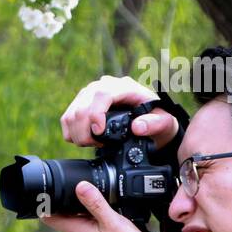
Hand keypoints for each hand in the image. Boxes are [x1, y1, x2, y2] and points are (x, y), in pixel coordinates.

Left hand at [40, 181, 159, 231]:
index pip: (48, 216)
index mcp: (76, 229)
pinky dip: (94, 212)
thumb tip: (81, 186)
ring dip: (82, 204)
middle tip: (78, 186)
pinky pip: (90, 220)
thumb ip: (96, 204)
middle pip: (62, 213)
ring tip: (94, 195)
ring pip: (77, 215)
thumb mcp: (111, 222)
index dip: (47, 201)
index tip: (53, 188)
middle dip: (66, 198)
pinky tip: (106, 207)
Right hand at [60, 75, 179, 150]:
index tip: (99, 132)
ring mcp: (90, 94)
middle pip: (82, 106)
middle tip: (97, 144)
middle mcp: (104, 86)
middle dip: (85, 132)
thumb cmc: (157, 120)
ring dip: (78, 134)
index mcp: (125, 87)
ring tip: (93, 143)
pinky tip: (85, 139)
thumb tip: (138, 127)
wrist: (149, 120)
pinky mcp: (80, 103)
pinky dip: (71, 133)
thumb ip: (155, 123)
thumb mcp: (164, 122)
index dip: (96, 114)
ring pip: (72, 113)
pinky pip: (67, 118)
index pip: (102, 94)